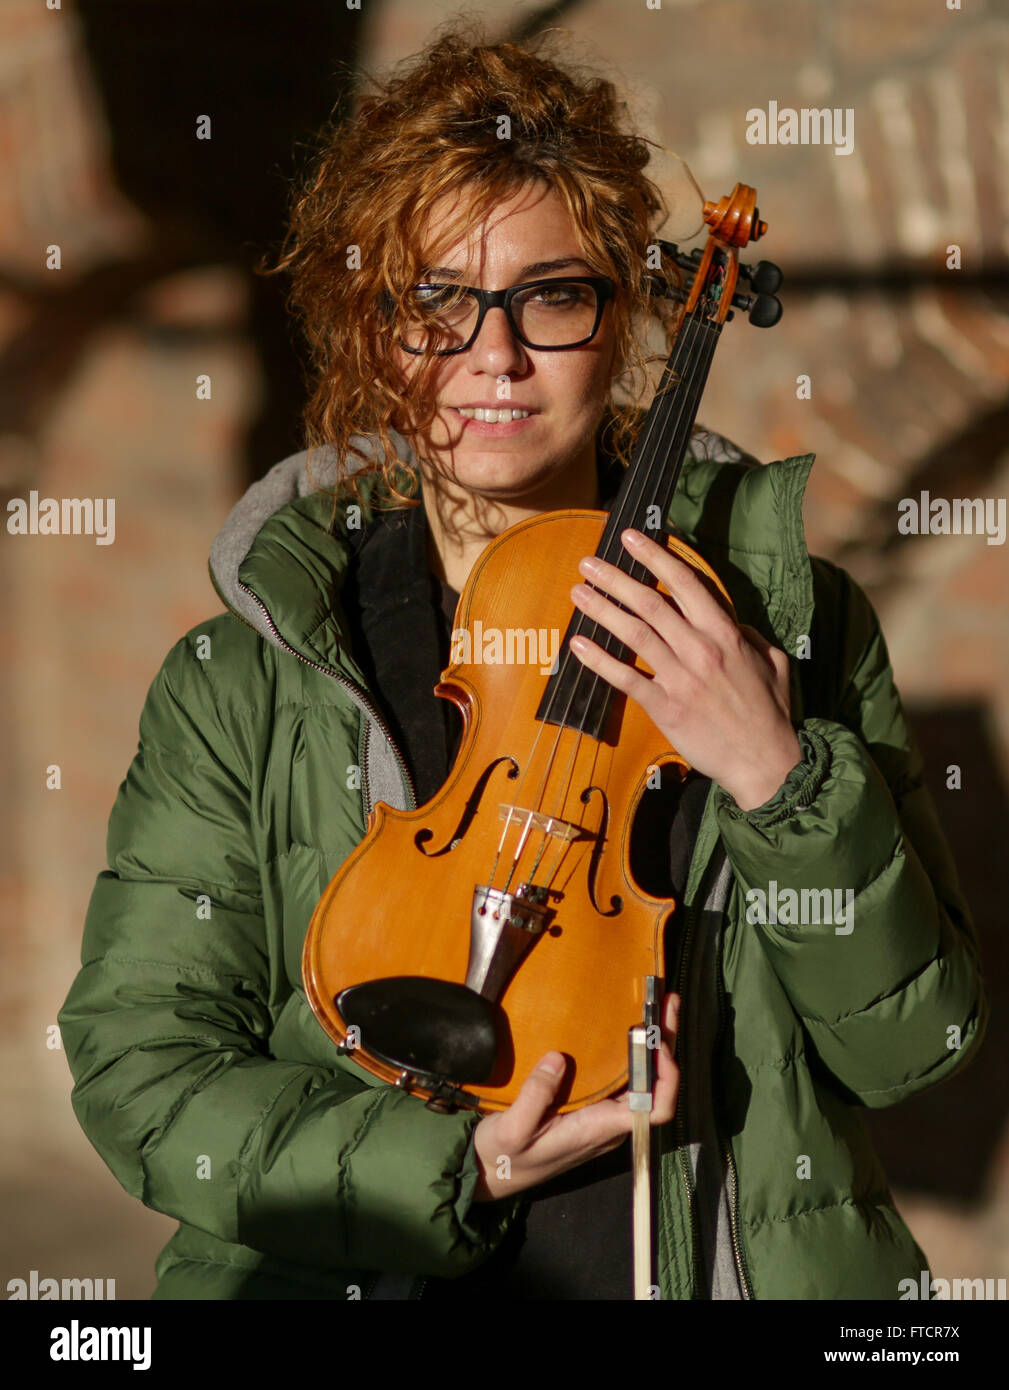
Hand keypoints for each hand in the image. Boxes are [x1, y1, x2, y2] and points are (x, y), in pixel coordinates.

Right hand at [471, 993, 680, 1201]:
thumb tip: (558, 1057)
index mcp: (600, 1129)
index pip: (655, 1110)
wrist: (491, 1172)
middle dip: (665, 1044)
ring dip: (652, 1046)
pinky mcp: (590, 1109)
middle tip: (668, 1002)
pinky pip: (623, 1081)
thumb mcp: (512, 1129)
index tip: (659, 1044)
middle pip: (655, 1087)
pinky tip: (627, 1029)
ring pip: (642, 1082)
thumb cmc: (504, 1156)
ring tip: (656, 1007)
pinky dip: (632, 1053)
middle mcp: (610, 1123)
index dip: (667, 1078)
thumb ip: (535, 1096)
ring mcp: (602, 1116)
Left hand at [568, 528, 801, 810]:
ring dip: (602, 609)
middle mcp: (700, 649)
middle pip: (650, 602)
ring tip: (578, 592)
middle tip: (588, 562)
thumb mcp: (771, 661)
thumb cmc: (770, 713)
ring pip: (634, 633)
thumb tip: (730, 621)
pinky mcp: (666, 707)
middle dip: (615, 577)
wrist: (765, 763)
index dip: (654, 555)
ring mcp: (681, 678)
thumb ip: (747, 635)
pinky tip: (578, 645)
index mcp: (725, 633)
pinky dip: (600, 661)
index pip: (684, 583)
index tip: (630, 537)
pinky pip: (626, 679)